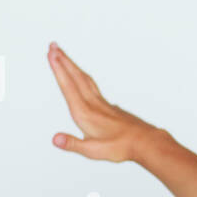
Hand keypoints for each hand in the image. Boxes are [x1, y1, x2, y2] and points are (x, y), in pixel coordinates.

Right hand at [47, 43, 159, 161]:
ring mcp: (102, 104)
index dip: (58, 70)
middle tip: (52, 46)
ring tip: (63, 56)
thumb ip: (72, 144)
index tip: (51, 54)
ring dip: (72, 66)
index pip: (68, 87)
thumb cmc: (121, 146)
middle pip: (76, 77)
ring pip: (84, 79)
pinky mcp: (109, 106)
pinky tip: (84, 78)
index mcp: (85, 113)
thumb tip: (55, 139)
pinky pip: (93, 86)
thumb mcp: (93, 150)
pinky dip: (83, 77)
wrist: (145, 142)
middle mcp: (93, 104)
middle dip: (63, 61)